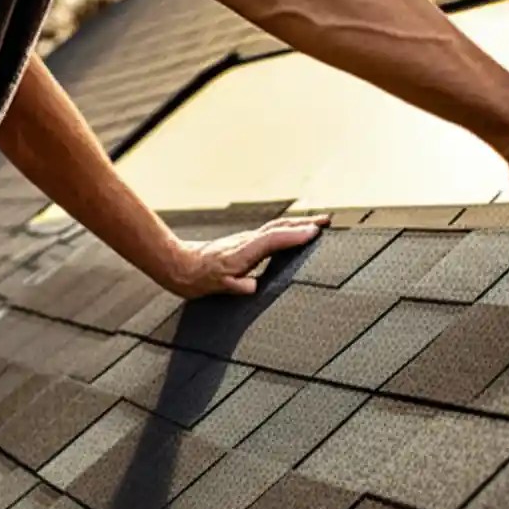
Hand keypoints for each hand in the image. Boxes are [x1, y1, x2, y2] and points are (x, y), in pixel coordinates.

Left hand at [164, 215, 329, 298]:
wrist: (181, 264)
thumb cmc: (199, 277)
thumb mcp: (217, 286)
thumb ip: (237, 286)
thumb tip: (254, 286)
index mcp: (243, 252)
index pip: (273, 240)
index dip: (294, 236)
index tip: (314, 232)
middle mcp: (247, 241)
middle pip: (280, 227)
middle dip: (304, 223)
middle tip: (326, 222)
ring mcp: (247, 239)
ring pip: (277, 227)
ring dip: (298, 223)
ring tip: (318, 223)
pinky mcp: (246, 241)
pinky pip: (272, 232)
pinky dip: (288, 229)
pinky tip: (295, 231)